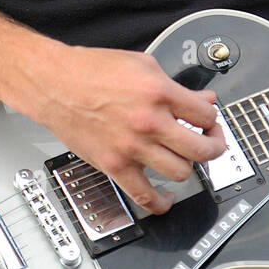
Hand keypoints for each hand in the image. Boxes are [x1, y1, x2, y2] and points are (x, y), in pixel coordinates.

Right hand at [19, 42, 226, 214]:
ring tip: (185, 159)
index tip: (208, 121)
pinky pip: (145, 196)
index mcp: (159, 93)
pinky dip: (161, 203)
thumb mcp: (143, 65)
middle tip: (209, 141)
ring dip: (189, 167)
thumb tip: (202, 100)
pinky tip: (167, 197)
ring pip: (181, 173)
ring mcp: (132, 147)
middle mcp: (149, 122)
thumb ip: (176, 86)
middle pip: (202, 149)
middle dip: (213, 146)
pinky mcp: (114, 165)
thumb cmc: (92, 70)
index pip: (206, 115)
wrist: (55, 83)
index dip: (212, 119)